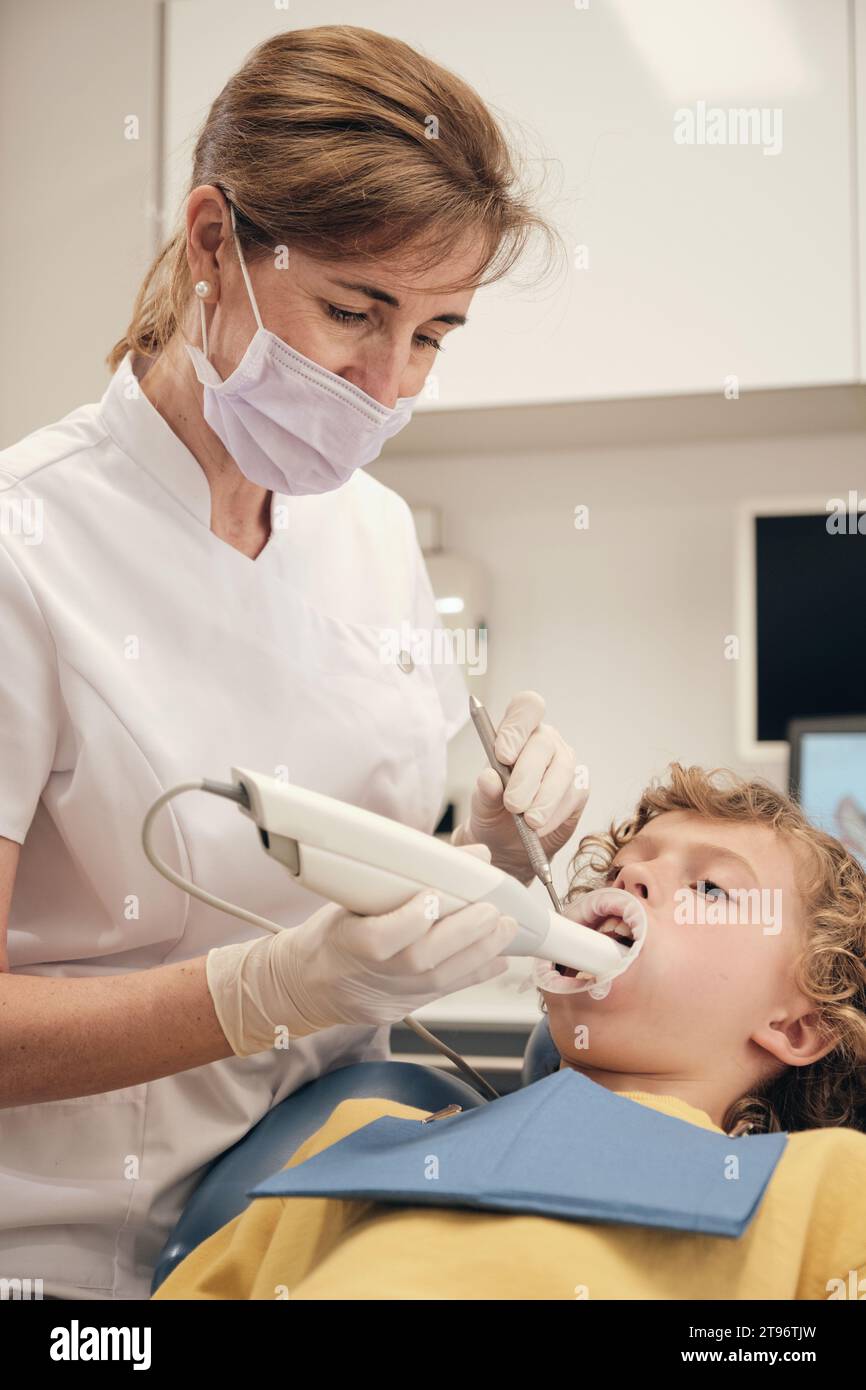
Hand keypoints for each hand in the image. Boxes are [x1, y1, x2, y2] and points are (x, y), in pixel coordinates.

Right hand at [205, 843, 520, 1051]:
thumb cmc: (330, 933)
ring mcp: (388, 997)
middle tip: (495, 911)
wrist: (307, 985)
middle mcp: (368, 976)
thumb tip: (458, 856)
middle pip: (421, 960)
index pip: (380, 938)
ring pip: (440, 981)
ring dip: (480, 952)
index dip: (412, 919)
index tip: (438, 894)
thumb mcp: (346, 902)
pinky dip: (476, 973)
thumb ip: (395, 886)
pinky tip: (500, 957)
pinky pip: (446, 994)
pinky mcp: (404, 1010)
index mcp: (344, 943)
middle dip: (464, 934)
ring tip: (506, 928)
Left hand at [452, 690, 586, 883]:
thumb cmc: (494, 813)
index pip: (526, 707)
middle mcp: (544, 741)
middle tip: (513, 804)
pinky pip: (574, 794)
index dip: (516, 727)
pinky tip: (540, 826)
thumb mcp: (481, 805)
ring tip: (529, 822)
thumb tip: (489, 778)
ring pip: (563, 769)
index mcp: (516, 732)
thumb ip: (484, 792)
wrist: (509, 844)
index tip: (503, 756)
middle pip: (543, 743)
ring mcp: (564, 762)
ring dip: (545, 798)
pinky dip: (556, 813)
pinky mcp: (579, 787)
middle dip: (527, 776)